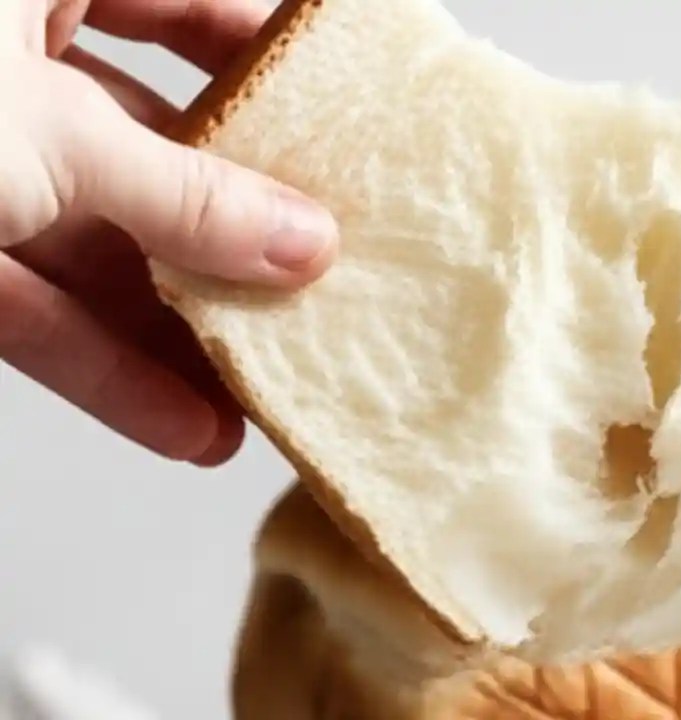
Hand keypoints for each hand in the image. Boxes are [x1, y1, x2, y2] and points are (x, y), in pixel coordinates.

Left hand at [1, 0, 337, 465]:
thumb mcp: (52, 135)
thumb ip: (184, 197)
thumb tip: (304, 243)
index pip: (195, 10)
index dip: (276, 71)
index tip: (351, 137)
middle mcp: (12, 61)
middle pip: (156, 149)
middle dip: (231, 239)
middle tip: (312, 288)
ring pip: (95, 243)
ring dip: (174, 331)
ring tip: (263, 394)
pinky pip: (32, 301)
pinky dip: (98, 365)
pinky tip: (180, 425)